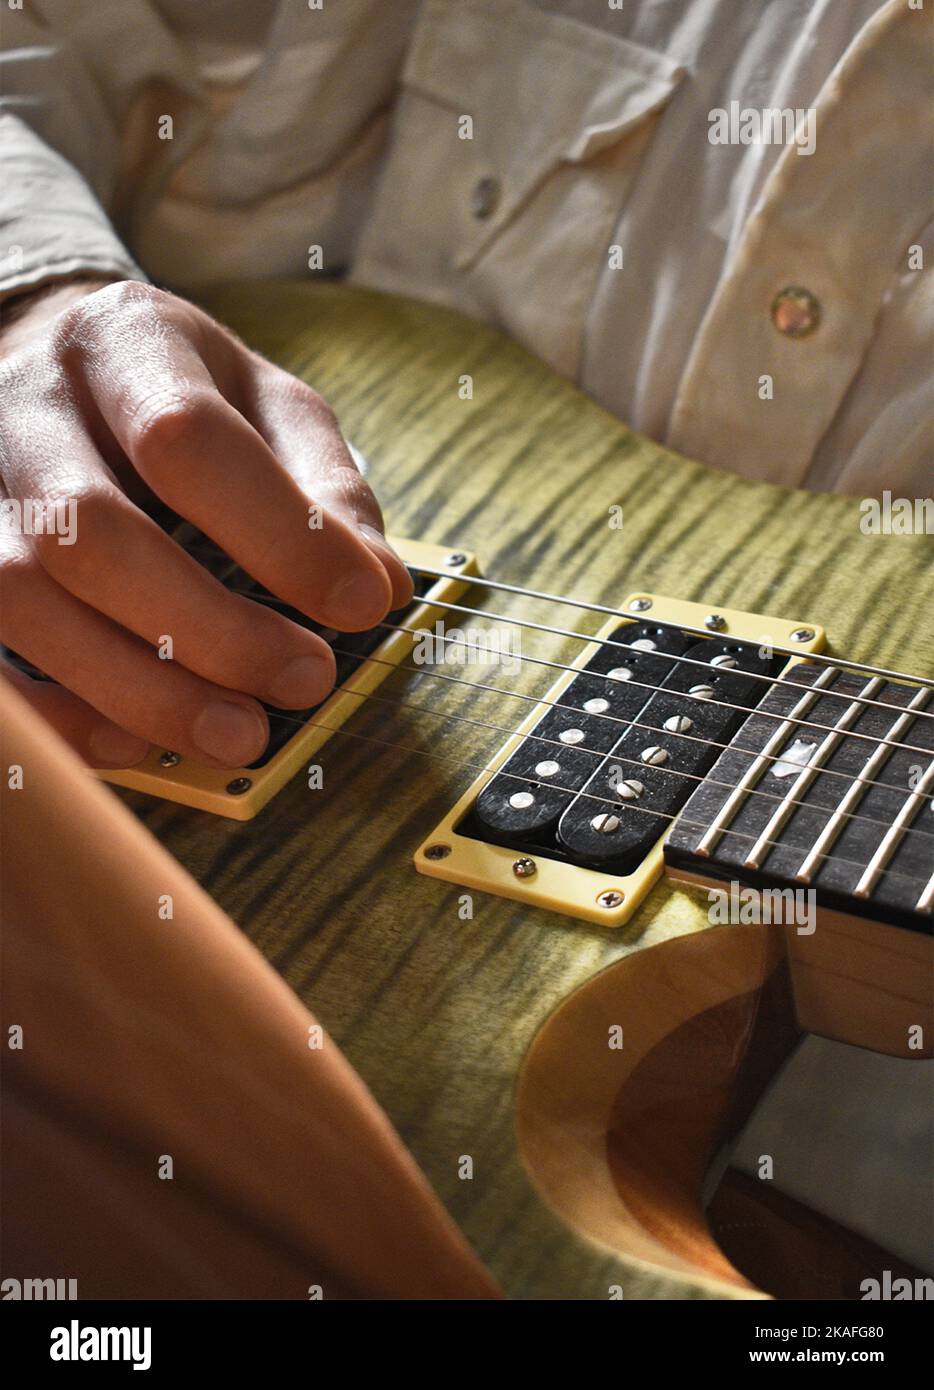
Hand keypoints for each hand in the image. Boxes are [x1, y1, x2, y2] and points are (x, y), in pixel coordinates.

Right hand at [0, 278, 412, 766]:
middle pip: (89, 531)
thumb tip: (382, 588)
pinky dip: (57, 714)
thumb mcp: (270, 408)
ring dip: (134, 687)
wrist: (52, 363)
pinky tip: (135, 742)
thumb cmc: (181, 394)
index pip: (188, 440)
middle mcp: (26, 407)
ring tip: (237, 736)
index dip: (279, 534)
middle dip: (208, 628)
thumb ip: (328, 489)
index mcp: (125, 345)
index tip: (360, 606)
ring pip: (16, 596)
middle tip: (304, 681)